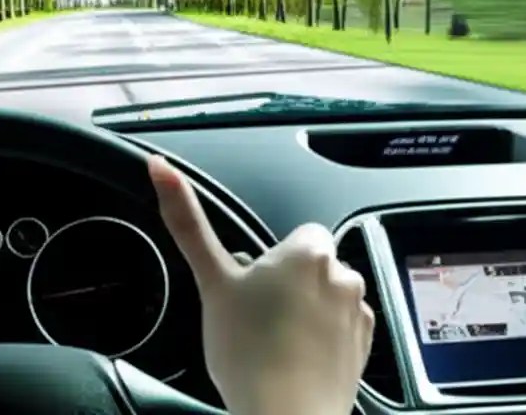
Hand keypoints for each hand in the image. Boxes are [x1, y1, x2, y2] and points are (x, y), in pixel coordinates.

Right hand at [148, 156, 371, 414]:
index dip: (271, 261)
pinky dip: (322, 340)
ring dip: (307, 311)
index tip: (253, 288)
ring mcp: (358, 313)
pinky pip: (341, 330)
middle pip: (310, 266)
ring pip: (325, 298)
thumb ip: (187, 222)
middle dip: (289, 285)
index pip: (295, 236)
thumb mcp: (210, 282)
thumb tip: (160, 166)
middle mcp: (343, 275)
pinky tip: (296, 359)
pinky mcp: (364, 347)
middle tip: (257, 317)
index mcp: (308, 251)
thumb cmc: (248, 353)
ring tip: (276, 343)